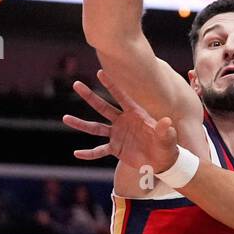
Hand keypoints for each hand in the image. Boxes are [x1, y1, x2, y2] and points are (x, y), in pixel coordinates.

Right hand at [64, 69, 179, 173]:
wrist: (162, 161)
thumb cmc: (167, 146)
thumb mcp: (167, 138)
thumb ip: (164, 130)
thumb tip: (166, 121)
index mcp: (135, 113)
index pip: (121, 96)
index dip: (111, 84)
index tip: (100, 72)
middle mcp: (122, 121)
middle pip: (102, 107)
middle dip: (90, 96)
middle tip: (76, 84)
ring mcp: (117, 135)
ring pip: (95, 127)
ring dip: (81, 123)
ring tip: (65, 118)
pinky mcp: (115, 148)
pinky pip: (99, 150)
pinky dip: (89, 153)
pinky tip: (77, 153)